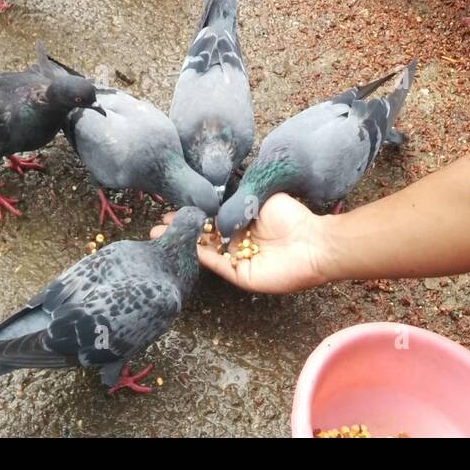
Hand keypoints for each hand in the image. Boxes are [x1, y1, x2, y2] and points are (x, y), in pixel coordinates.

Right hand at [151, 193, 331, 293]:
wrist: (312, 243)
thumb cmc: (291, 217)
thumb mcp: (259, 197)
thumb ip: (236, 198)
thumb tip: (212, 194)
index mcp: (243, 221)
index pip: (212, 217)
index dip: (193, 211)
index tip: (172, 204)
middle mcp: (237, 240)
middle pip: (204, 235)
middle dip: (182, 227)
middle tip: (158, 222)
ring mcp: (237, 259)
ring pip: (205, 250)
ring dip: (184, 242)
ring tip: (159, 234)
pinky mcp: (239, 275)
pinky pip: (215, 264)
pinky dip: (198, 255)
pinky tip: (182, 245)